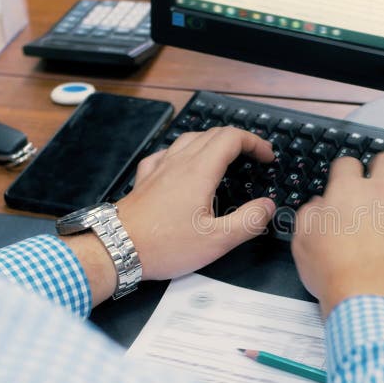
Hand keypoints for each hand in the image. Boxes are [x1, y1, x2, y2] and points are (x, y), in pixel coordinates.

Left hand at [65, 127, 275, 303]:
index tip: (267, 156)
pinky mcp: (145, 179)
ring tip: (226, 156)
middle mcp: (179, 163)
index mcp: (199, 172)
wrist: (115, 249)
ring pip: (190, 138)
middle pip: (213, 133)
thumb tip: (267, 206)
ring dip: (213, 141)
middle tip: (254, 156)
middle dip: (239, 140)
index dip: (255, 142)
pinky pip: (167, 152)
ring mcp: (159, 168)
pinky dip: (184, 151)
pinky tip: (183, 163)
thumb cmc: (163, 246)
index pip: (232, 138)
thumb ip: (248, 221)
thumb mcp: (217, 241)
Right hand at [291, 152, 383, 316]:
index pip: (348, 163)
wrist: (367, 295)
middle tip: (382, 178)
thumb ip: (309, 216)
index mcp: (347, 191)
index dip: (347, 169)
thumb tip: (316, 206)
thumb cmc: (335, 272)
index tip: (347, 178)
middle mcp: (380, 192)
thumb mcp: (302, 243)